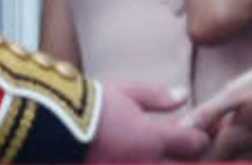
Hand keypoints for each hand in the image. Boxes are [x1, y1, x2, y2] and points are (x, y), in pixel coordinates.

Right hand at [87, 83, 209, 161]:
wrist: (50, 126)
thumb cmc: (87, 105)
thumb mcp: (125, 93)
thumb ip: (156, 97)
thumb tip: (183, 95)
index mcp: (153, 140)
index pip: (194, 145)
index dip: (201, 138)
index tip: (198, 133)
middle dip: (191, 160)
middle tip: (185, 149)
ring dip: (165, 162)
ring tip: (156, 153)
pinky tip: (136, 158)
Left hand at [186, 59, 251, 159]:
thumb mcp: (234, 91)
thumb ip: (208, 113)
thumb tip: (182, 128)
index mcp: (235, 140)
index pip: (206, 163)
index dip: (194, 159)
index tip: (187, 152)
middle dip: (212, 161)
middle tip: (206, 149)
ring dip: (233, 160)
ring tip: (229, 148)